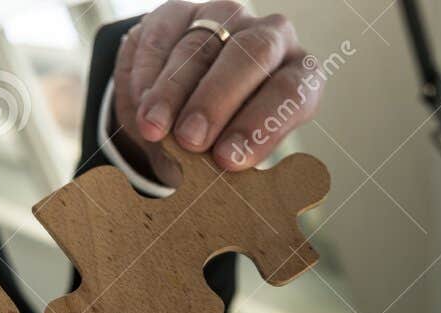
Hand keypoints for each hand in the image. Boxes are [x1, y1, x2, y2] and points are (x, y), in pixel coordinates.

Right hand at [113, 2, 324, 176]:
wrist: (177, 116)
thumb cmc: (217, 143)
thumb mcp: (228, 158)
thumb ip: (226, 160)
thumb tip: (212, 170)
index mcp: (298, 76)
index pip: (290, 92)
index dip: (260, 125)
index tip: (228, 159)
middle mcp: (271, 37)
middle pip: (251, 53)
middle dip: (217, 99)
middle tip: (191, 139)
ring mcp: (226, 17)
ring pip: (202, 44)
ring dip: (174, 90)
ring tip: (154, 129)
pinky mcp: (180, 11)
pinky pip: (164, 33)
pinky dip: (150, 71)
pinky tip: (142, 103)